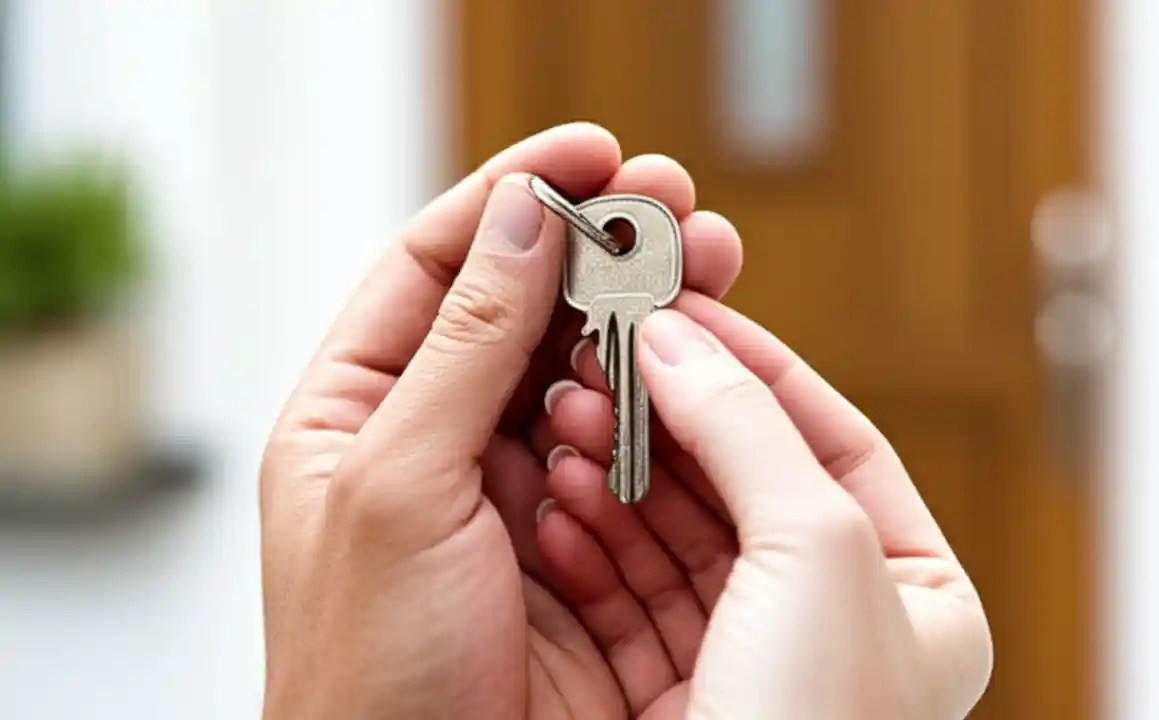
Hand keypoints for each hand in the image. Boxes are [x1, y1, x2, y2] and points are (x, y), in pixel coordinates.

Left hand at [259, 124, 742, 718]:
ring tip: (707, 276)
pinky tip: (687, 383)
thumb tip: (520, 221)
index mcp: (354, 416)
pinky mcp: (572, 549)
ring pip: (580, 377)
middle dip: (602, 252)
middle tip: (682, 208)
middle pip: (522, 312)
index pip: (437, 268)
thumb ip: (462, 352)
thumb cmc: (366, 678)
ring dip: (641, 324)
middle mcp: (429, 444)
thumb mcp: (397, 491)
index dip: (516, 197)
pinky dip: (658, 413)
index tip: (596, 154)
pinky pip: (623, 456)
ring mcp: (505, 495)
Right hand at [538, 296, 993, 717]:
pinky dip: (592, 538)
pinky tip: (556, 493)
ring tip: (564, 415)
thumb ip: (745, 425)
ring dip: (618, 469)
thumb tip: (677, 333)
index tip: (677, 310)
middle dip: (666, 415)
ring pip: (676, 532)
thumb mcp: (811, 548)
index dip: (753, 365)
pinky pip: (631, 591)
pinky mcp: (679, 694)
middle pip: (742, 479)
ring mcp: (755, 660)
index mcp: (916, 590)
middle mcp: (839, 623)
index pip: (830, 436)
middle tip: (598, 356)